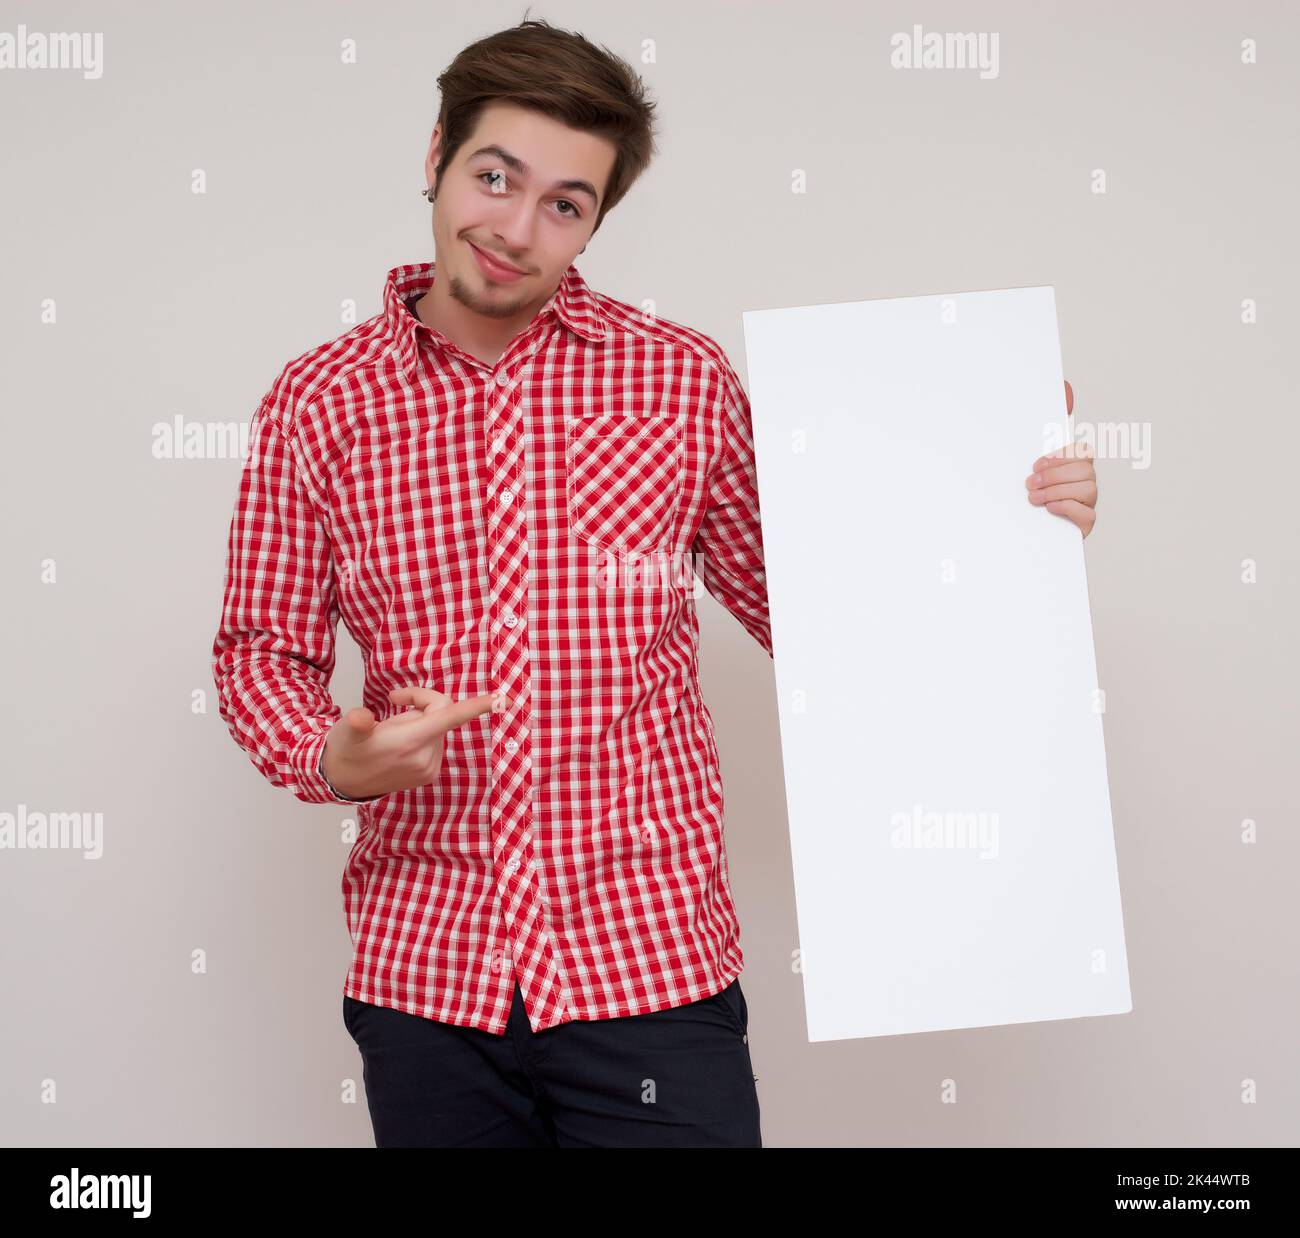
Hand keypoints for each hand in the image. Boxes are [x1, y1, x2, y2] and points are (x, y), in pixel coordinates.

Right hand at [322, 686, 501, 798]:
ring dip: (420, 720)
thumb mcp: (346, 730)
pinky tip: (399, 743)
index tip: (500, 699)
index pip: (449, 718)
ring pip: (438, 726)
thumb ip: (357, 723)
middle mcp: (425, 758)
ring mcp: (429, 768)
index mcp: (410, 743)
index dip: (475, 707)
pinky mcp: (429, 774)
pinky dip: (422, 733)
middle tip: (394, 700)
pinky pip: (435, 740)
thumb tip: (360, 717)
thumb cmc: (345, 749)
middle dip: (422, 702)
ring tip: (393, 730)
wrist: (342, 780)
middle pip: (441, 713)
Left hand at [1026, 379, 1096, 537]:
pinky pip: (1087, 513)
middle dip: (1054, 475)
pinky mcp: (1085, 524)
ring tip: (1034, 498)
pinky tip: (1050, 508)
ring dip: (1056, 491)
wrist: (1017, 534)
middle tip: (1029, 483)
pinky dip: (1067, 508)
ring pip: (1087, 489)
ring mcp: (1087, 503)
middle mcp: (1084, 482)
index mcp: (1072, 466)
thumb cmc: (1025, 495)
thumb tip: (1066, 389)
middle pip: (1085, 469)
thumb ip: (1044, 432)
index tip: (1036, 464)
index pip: (1083, 450)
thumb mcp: (1027, 463)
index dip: (1062, 455)